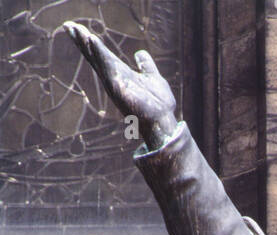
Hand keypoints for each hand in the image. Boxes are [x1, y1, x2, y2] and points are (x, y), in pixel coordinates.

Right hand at [64, 21, 177, 148]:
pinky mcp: (118, 88)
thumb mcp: (152, 77)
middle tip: (68, 25)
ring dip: (86, 44)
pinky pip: (107, 67)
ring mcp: (114, 83)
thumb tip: (139, 53)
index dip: (89, 42)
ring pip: (97, 59)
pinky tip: (92, 40)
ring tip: (75, 29)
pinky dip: (99, 53)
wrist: (163, 122)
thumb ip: (145, 65)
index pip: (100, 55)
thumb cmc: (157, 103)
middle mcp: (113, 78)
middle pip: (94, 56)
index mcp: (120, 73)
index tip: (76, 28)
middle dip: (81, 41)